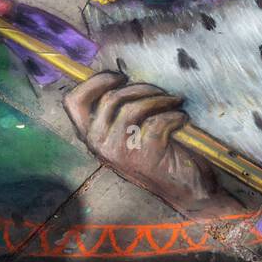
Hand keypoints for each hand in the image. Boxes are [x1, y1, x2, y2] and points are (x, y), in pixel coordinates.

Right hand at [64, 71, 236, 217]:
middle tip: (161, 91)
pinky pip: (157, 122)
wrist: (187, 188)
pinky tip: (182, 118)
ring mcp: (120, 153)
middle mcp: (99, 145)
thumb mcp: (131, 131)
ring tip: (175, 102)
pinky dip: (174, 115)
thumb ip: (120, 109)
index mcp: (92, 136)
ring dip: (160, 99)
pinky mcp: (143, 157)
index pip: (74, 102)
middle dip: (140, 88)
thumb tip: (123, 73)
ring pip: (134, 108)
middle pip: (110, 98)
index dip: (95, 81)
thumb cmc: (160, 153)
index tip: (120, 77)